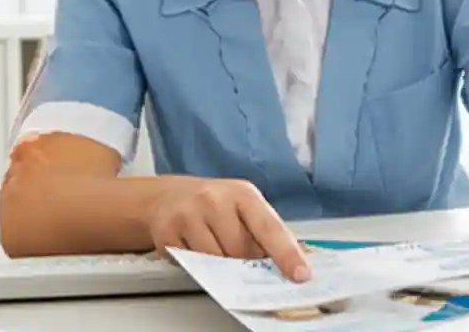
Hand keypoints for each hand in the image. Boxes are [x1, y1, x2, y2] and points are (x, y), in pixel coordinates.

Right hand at [147, 177, 310, 281]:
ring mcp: (189, 215)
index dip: (286, 253)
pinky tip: (193, 245)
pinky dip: (197, 263)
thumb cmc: (215, 204)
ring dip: (220, 264)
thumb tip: (292, 262)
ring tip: (214, 244)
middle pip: (241, 251)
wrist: (169, 196)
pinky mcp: (167, 232)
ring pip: (216, 261)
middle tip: (237, 250)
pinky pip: (191, 264)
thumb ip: (265, 231)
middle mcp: (215, 200)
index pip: (270, 227)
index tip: (300, 274)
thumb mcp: (244, 206)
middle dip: (244, 260)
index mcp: (243, 193)